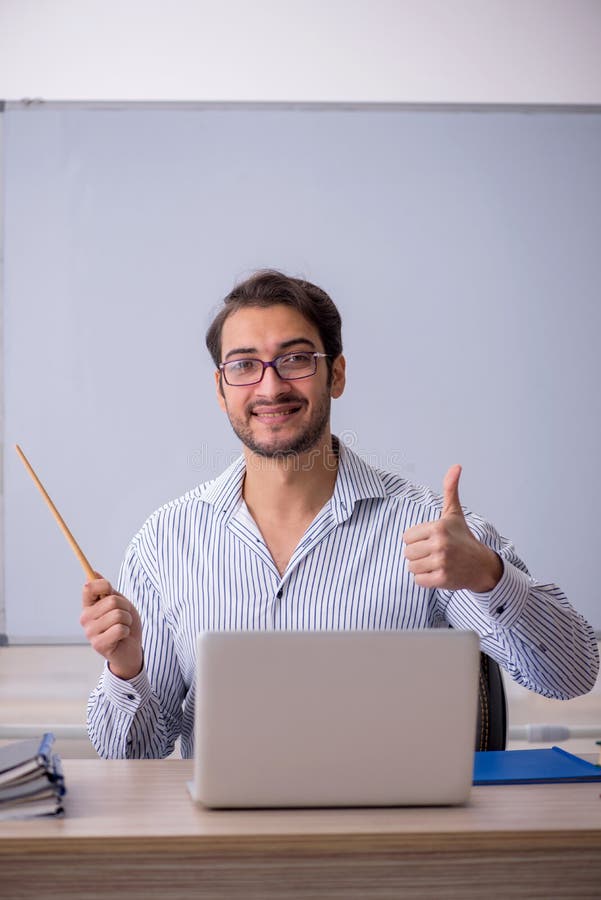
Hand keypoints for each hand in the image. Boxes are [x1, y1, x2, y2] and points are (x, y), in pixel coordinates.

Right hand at [80, 575, 142, 679]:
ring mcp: (90, 632)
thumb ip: (107, 590)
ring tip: (123, 627)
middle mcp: (85, 618)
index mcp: (89, 606)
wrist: (131, 649)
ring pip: (118, 615)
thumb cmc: (125, 624)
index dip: (104, 585)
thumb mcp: (119, 603)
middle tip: (124, 617)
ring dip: (127, 620)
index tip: (111, 590)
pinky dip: (126, 631)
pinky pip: (119, 629)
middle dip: (125, 607)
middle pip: (111, 601)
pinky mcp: (98, 644)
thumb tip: (93, 572)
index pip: (89, 587)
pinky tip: (122, 637)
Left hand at [402, 465, 502, 592]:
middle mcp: (440, 544)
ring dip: (421, 567)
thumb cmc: (464, 539)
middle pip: (407, 552)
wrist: (482, 566)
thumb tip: (456, 466)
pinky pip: (418, 580)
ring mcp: (441, 562)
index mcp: (438, 527)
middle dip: (418, 554)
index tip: (432, 540)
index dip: (417, 539)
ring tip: (437, 563)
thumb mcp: (455, 514)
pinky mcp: (442, 579)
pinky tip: (438, 573)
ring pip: (411, 567)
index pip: (406, 537)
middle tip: (435, 553)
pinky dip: (425, 579)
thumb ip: (450, 490)